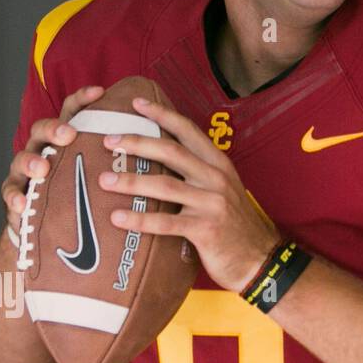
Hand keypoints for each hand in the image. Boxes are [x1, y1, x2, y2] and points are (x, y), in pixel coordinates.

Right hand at [3, 85, 106, 238]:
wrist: (52, 225)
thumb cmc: (82, 192)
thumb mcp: (101, 171)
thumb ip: (119, 157)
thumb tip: (162, 144)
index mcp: (65, 139)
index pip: (72, 112)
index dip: (83, 99)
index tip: (100, 91)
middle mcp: (43, 149)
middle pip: (42, 129)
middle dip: (54, 129)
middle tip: (68, 135)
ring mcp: (26, 171)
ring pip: (22, 159)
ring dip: (31, 161)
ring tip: (42, 169)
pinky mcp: (16, 194)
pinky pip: (11, 193)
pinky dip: (15, 197)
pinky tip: (22, 204)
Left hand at [97, 96, 279, 291]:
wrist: (259, 258)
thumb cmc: (234, 224)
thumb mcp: (223, 190)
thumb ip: (198, 174)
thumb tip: (160, 161)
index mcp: (219, 164)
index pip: (189, 131)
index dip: (162, 114)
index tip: (136, 103)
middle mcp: (216, 179)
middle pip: (172, 152)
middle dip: (138, 143)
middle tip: (108, 140)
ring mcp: (212, 203)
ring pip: (165, 186)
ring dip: (131, 181)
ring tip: (103, 181)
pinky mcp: (205, 229)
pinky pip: (166, 223)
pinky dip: (140, 220)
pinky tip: (117, 218)